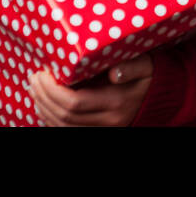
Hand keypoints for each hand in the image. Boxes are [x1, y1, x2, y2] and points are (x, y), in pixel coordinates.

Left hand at [27, 55, 152, 125]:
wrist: (160, 97)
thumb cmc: (150, 75)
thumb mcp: (146, 66)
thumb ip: (132, 67)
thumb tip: (114, 72)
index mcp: (116, 102)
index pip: (74, 103)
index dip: (53, 91)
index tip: (44, 74)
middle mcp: (108, 120)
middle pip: (64, 116)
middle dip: (44, 97)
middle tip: (34, 77)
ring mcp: (103, 128)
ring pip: (62, 126)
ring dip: (43, 108)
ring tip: (35, 89)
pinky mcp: (98, 130)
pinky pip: (67, 130)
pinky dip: (51, 119)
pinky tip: (44, 104)